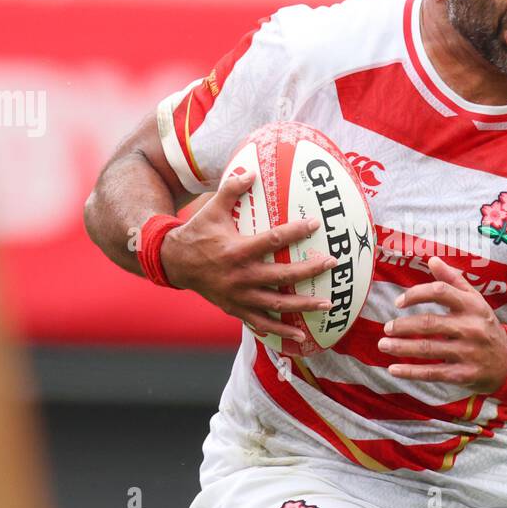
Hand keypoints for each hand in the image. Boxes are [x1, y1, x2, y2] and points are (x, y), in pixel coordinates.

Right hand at [160, 169, 336, 341]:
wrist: (174, 263)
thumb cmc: (197, 233)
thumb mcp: (211, 209)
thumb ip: (231, 189)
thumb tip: (251, 171)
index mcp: (236, 250)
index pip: (272, 240)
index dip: (296, 231)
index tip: (316, 224)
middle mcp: (240, 276)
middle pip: (281, 276)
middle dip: (309, 270)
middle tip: (332, 263)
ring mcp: (239, 296)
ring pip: (277, 304)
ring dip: (304, 306)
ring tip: (328, 304)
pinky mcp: (236, 309)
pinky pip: (262, 322)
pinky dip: (281, 331)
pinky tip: (301, 336)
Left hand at [378, 256, 506, 391]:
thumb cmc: (485, 326)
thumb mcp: (476, 301)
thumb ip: (453, 280)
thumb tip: (432, 260)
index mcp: (473, 305)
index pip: (440, 292)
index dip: (416, 294)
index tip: (398, 302)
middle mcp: (471, 327)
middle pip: (430, 323)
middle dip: (404, 325)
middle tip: (387, 328)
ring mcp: (468, 352)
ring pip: (428, 348)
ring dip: (402, 348)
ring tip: (384, 345)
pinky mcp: (464, 374)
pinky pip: (432, 373)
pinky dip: (411, 371)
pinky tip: (393, 369)